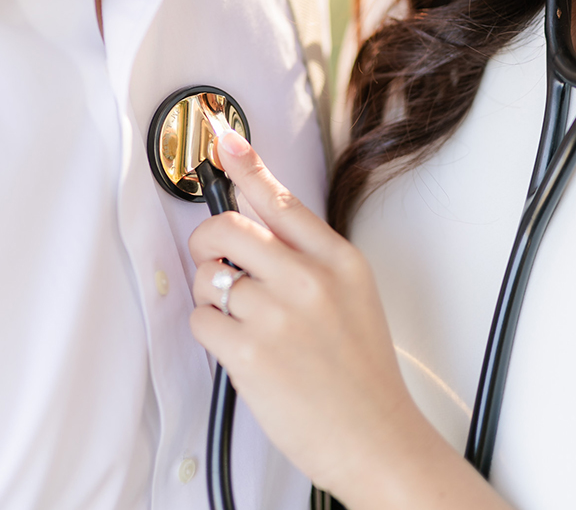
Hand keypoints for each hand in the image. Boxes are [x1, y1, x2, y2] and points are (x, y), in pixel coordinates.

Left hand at [187, 127, 465, 505]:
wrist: (375, 436)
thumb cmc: (361, 374)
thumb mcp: (353, 299)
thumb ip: (309, 260)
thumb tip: (256, 225)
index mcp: (341, 261)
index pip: (281, 200)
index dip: (246, 165)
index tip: (221, 139)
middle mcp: (311, 279)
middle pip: (228, 228)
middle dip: (207, 243)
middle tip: (215, 262)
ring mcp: (280, 314)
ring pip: (209, 277)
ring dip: (213, 299)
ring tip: (245, 325)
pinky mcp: (250, 352)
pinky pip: (200, 320)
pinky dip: (209, 334)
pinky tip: (241, 350)